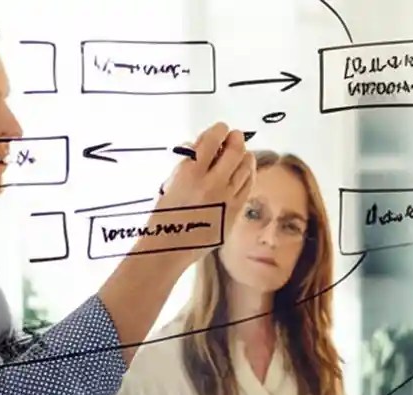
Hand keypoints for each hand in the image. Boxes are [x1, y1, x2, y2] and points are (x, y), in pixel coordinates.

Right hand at [156, 122, 255, 251]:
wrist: (169, 248)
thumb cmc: (165, 215)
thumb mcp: (170, 182)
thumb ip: (187, 163)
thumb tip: (200, 145)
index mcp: (191, 173)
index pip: (211, 141)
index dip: (219, 130)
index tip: (221, 128)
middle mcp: (211, 184)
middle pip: (234, 151)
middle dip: (236, 139)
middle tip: (235, 136)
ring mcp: (226, 199)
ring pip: (245, 168)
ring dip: (244, 155)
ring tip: (242, 153)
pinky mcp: (234, 212)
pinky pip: (247, 187)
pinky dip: (248, 175)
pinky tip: (245, 171)